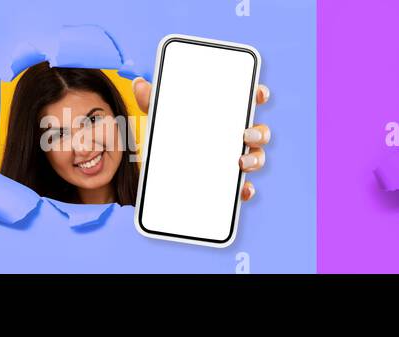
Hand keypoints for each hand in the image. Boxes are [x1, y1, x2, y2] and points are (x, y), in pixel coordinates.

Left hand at [132, 78, 270, 200]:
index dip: (258, 94)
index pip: (248, 101)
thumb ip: (153, 102)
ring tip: (240, 162)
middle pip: (260, 132)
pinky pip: (244, 187)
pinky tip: (242, 190)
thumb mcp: (162, 119)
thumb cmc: (172, 136)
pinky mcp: (230, 183)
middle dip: (259, 132)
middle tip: (245, 134)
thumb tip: (138, 83)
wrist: (163, 172)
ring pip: (257, 158)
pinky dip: (246, 189)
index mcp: (225, 116)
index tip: (259, 94)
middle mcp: (237, 138)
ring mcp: (236, 160)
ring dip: (255, 160)